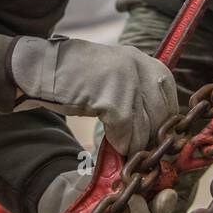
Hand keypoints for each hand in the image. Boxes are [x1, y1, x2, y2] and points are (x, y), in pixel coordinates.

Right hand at [7, 37, 177, 154]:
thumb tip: (158, 128)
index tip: (154, 139)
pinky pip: (127, 130)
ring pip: (146, 127)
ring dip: (135, 144)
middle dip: (152, 138)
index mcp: (145, 61)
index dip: (163, 123)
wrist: (43, 69)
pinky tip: (112, 144)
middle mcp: (140, 67)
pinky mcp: (112, 96)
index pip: (170, 98)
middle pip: (162, 115)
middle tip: (139, 151)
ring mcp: (127, 80)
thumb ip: (138, 94)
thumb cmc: (78, 79)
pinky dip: (121, 143)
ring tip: (124, 149)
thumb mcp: (115, 77)